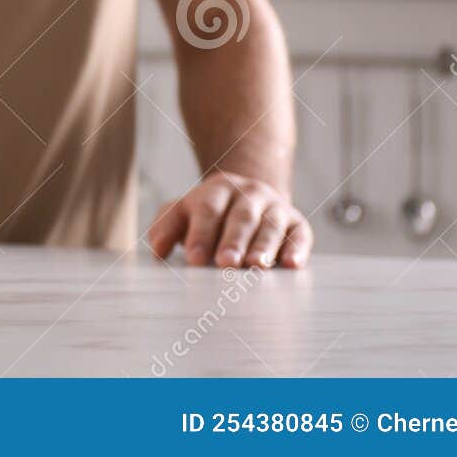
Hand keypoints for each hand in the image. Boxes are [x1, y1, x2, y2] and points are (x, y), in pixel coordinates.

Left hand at [146, 171, 312, 268]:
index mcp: (217, 189)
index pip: (207, 211)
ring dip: (263, 247)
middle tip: (225, 263)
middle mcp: (249, 194)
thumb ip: (165, 228)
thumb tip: (157, 250)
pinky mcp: (298, 224)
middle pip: (240, 218)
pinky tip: (292, 264)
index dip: (200, 235)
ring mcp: (276, 207)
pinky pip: (300, 236)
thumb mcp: (183, 214)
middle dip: (233, 241)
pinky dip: (297, 250)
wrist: (251, 198)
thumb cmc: (209, 216)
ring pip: (270, 227)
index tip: (193, 259)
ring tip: (256, 266)